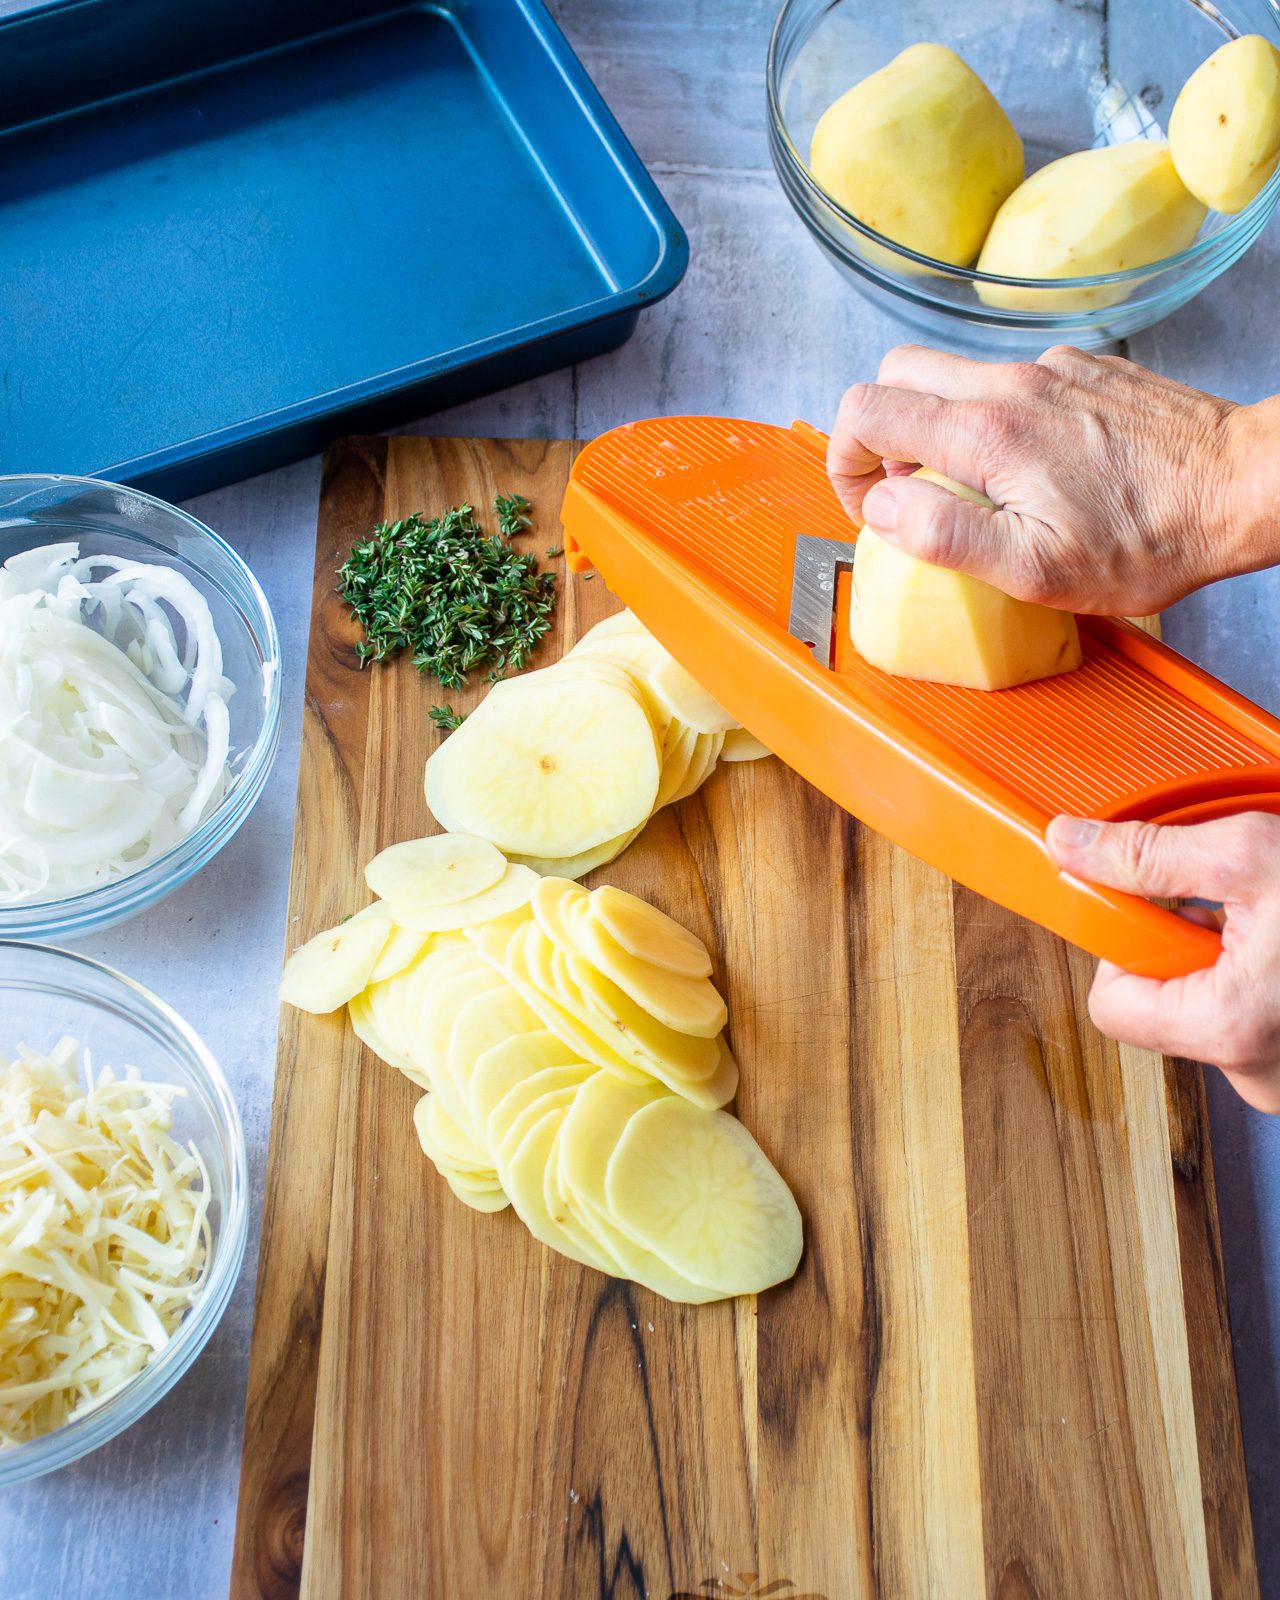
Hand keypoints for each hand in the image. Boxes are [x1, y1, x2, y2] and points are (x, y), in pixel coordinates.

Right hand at [827, 344, 1271, 614]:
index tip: (870, 504)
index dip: (844, 459)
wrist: (1242, 486)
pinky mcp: (1083, 369)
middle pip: (897, 372)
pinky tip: (1035, 466)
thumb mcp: (1034, 569)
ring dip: (938, 424)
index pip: (867, 409)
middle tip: (906, 488)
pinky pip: (1010, 378)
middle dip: (879, 430)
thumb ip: (943, 534)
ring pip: (954, 372)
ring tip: (975, 486)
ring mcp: (1050, 369)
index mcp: (988, 433)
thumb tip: (883, 507)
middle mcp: (1012, 384)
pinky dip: (995, 416)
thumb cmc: (1150, 539)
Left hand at [1046, 811, 1279, 1111]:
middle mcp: (1254, 1074)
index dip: (1123, 950)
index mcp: (1228, 1030)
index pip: (1109, 1008)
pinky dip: (1254, 980)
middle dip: (1185, 951)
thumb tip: (1070, 844)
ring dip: (1224, 962)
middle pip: (1157, 1009)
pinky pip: (1245, 1019)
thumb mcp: (1246, 856)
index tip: (1154, 911)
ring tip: (1269, 929)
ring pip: (1205, 1011)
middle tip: (1233, 915)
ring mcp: (1277, 1074)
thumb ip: (1148, 855)